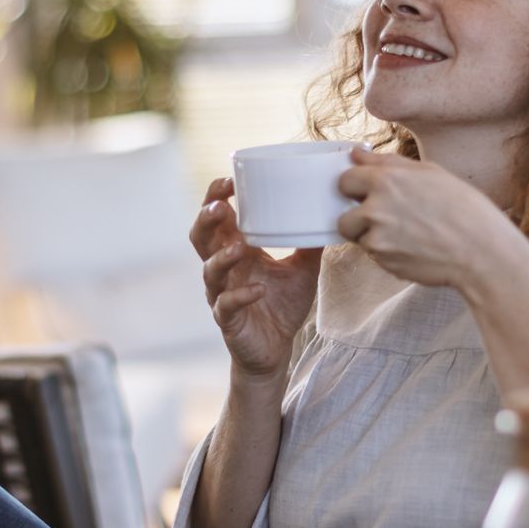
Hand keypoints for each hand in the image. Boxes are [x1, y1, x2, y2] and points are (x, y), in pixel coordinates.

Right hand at [190, 178, 321, 379]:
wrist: (276, 347)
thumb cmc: (282, 304)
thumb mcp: (302, 268)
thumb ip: (309, 243)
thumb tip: (328, 214)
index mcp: (236, 249)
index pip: (217, 217)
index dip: (216, 197)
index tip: (230, 180)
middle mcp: (224, 268)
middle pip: (200, 237)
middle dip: (206, 219)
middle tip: (220, 206)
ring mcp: (222, 293)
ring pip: (209, 269)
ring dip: (221, 256)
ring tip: (239, 246)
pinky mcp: (227, 319)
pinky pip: (226, 304)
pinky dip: (241, 295)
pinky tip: (258, 289)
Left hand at [336, 147, 528, 292]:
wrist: (481, 251)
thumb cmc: (462, 208)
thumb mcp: (429, 172)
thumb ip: (387, 162)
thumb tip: (356, 154)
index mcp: (385, 180)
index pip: (345, 180)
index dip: (356, 188)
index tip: (368, 193)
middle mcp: (375, 209)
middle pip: (343, 216)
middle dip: (358, 218)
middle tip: (386, 218)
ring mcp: (378, 239)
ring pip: (360, 239)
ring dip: (374, 238)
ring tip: (406, 234)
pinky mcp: (385, 262)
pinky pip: (375, 256)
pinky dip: (389, 254)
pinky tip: (415, 248)